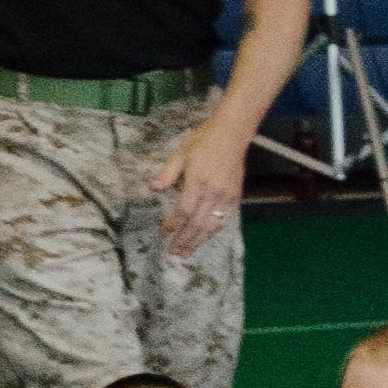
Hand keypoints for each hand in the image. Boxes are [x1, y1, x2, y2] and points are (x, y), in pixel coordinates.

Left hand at [146, 120, 250, 260]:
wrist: (231, 136)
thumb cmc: (203, 141)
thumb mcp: (180, 153)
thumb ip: (167, 173)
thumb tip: (152, 188)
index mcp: (197, 181)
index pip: (184, 210)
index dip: (173, 223)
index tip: (164, 233)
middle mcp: (213, 193)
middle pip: (197, 223)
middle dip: (184, 239)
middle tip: (173, 252)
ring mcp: (226, 197)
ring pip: (211, 225)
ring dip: (198, 240)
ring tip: (186, 251)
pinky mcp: (235, 198)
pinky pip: (224, 220)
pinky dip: (213, 232)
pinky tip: (204, 238)